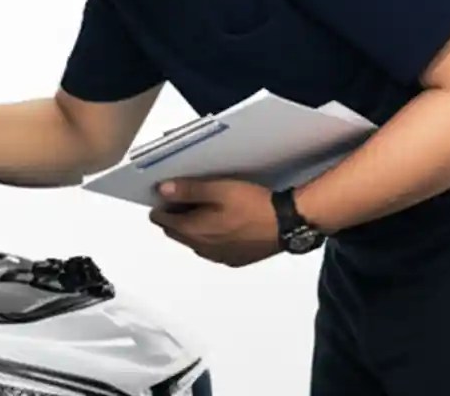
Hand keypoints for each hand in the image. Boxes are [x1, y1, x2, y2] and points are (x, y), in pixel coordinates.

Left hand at [149, 178, 280, 267]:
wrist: (287, 223)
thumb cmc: (251, 204)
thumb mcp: (218, 190)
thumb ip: (188, 190)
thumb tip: (162, 190)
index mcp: (193, 231)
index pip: (162, 221)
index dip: (161, 207)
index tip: (166, 195)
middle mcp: (202, 249)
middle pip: (176, 233)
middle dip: (174, 218)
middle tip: (184, 199)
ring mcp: (219, 257)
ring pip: (194, 242)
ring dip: (192, 228)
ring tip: (205, 210)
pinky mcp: (235, 260)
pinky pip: (212, 248)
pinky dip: (210, 237)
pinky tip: (223, 225)